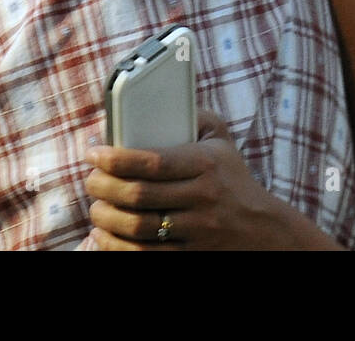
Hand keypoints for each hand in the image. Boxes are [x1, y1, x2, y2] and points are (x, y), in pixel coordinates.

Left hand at [84, 110, 341, 249]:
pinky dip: (117, 247)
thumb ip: (195, 116)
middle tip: (91, 181)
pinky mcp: (191, 256)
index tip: (93, 153)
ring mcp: (197, 231)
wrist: (263, 230)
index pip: (152, 161)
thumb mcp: (222, 141)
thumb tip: (156, 99)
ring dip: (106, 218)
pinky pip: (145, 255)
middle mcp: (203, 198)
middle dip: (103, 187)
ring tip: (96, 207)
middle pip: (138, 195)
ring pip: (138, 228)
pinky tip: (104, 236)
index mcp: (206, 164)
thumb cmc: (233, 178)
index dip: (115, 158)